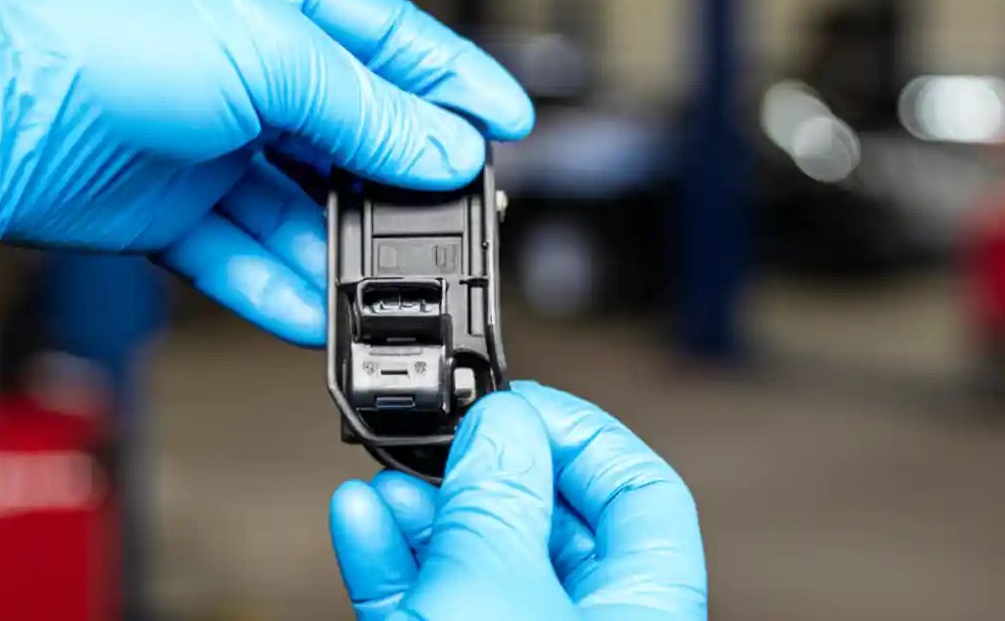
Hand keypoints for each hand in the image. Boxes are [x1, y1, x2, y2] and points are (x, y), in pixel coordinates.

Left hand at [0, 0, 531, 344]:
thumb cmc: (84, 25)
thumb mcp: (264, 50)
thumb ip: (366, 108)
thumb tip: (445, 148)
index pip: (393, 40)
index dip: (457, 85)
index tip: (509, 126)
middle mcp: (242, 60)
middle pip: (355, 130)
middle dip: (406, 179)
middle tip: (456, 220)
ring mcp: (205, 135)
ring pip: (302, 204)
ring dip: (342, 248)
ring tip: (385, 284)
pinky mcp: (164, 205)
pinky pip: (241, 252)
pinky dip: (277, 284)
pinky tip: (310, 307)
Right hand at [329, 382, 707, 620]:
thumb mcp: (496, 594)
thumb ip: (501, 501)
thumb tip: (501, 426)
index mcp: (642, 605)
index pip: (639, 491)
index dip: (583, 432)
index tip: (520, 403)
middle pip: (549, 517)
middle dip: (487, 465)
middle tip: (446, 430)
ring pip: (479, 558)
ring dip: (427, 507)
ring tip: (387, 469)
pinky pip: (427, 599)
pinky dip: (393, 559)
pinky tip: (362, 519)